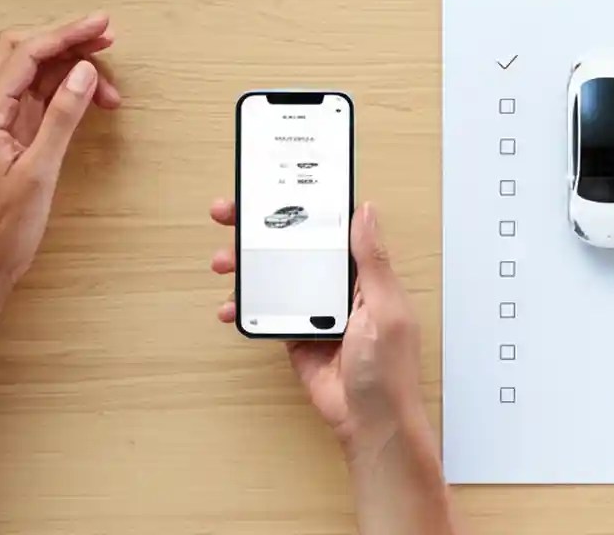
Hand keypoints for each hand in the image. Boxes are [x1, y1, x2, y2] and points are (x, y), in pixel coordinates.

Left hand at [0, 13, 120, 363]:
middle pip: (24, 52)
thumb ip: (61, 117)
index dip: (65, 34)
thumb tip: (83, 72)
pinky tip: (90, 100)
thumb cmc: (3, 228)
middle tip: (106, 38)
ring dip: (70, 70)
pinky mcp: (11, 137)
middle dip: (65, 39)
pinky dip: (65, 93)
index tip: (100, 25)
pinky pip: (37, 99)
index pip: (25, 54)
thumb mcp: (40, 171)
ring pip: (33, 74)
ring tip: (110, 87)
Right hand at [210, 201, 459, 534]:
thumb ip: (371, 260)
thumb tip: (366, 211)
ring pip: (274, 275)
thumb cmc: (390, 369)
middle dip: (259, 228)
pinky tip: (230, 307)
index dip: (300, 206)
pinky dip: (243, 307)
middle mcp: (337, 285)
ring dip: (245, 266)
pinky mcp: (295, 333)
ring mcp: (313, 308)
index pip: (328, 228)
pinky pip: (265, 312)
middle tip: (228, 215)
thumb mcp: (385, 307)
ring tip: (223, 262)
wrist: (369, 423)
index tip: (271, 190)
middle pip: (293, 245)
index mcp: (364, 272)